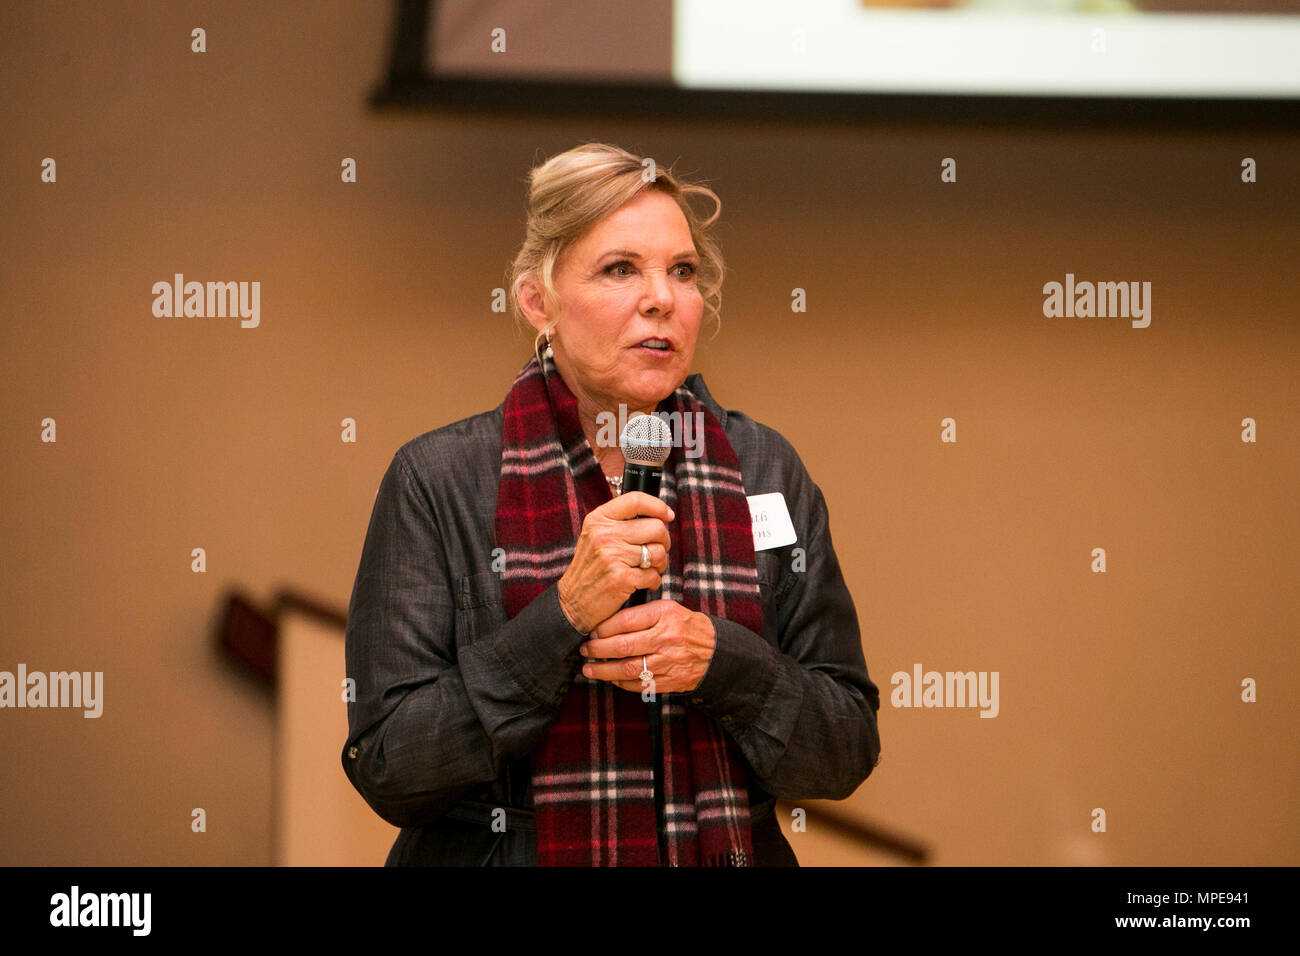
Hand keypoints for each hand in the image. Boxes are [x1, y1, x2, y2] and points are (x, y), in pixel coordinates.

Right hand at [556, 492, 673, 633]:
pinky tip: (643, 582)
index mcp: (598, 520)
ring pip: (659, 552)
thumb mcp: (595, 536)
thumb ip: (620, 522)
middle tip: (656, 551)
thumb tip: (658, 514)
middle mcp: (604, 535)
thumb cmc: (591, 568)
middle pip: (656, 527)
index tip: (668, 515)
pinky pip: (654, 575)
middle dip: (664, 541)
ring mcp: (612, 557)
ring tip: (648, 568)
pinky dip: (653, 581)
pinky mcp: (621, 579)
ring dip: (660, 563)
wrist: (573, 601)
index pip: (635, 500)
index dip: (658, 506)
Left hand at [578, 599, 716, 694]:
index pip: (626, 620)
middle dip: (598, 649)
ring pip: (628, 669)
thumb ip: (642, 614)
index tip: (592, 632)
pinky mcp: (671, 681)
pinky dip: (622, 683)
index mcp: (665, 615)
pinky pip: (641, 685)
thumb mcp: (668, 609)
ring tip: (589, 669)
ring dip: (604, 670)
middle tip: (585, 650)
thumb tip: (606, 622)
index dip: (604, 628)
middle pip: (623, 646)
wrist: (716, 650)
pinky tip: (612, 678)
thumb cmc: (686, 626)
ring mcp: (669, 662)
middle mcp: (666, 638)